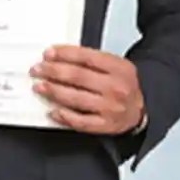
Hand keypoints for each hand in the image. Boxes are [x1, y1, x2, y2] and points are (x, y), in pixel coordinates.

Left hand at [30, 45, 144, 134]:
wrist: (142, 110)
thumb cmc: (122, 85)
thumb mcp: (115, 66)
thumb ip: (91, 60)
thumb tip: (57, 56)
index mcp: (119, 68)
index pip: (86, 57)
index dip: (64, 54)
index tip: (48, 53)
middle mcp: (116, 88)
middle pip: (78, 77)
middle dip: (53, 71)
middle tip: (37, 69)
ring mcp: (111, 108)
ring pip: (76, 98)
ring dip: (53, 91)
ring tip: (39, 86)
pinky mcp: (106, 126)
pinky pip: (81, 122)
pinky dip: (64, 116)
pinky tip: (52, 111)